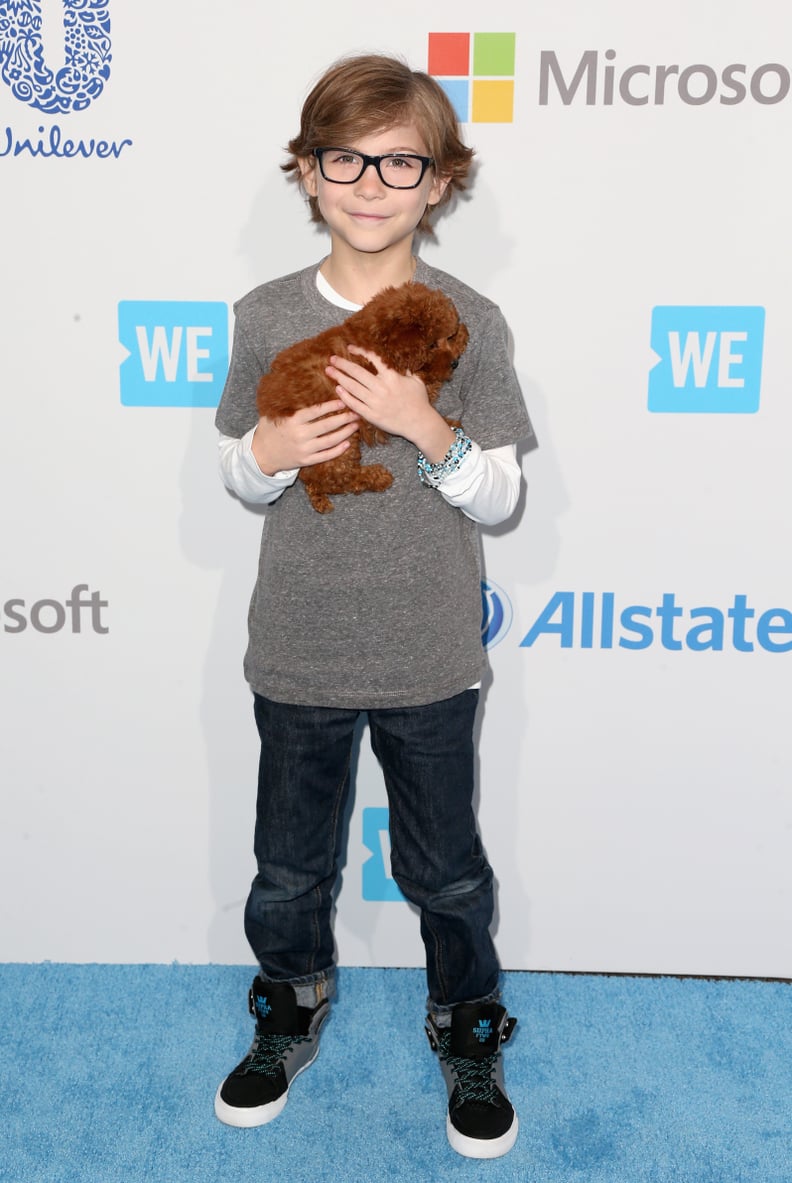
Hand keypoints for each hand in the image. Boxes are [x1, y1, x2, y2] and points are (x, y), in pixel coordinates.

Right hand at [251, 399, 359, 475]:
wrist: (261, 455)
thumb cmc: (268, 430)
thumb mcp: (273, 413)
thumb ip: (286, 403)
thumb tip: (295, 382)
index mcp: (292, 421)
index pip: (316, 411)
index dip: (331, 406)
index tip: (343, 401)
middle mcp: (300, 435)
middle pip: (327, 426)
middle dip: (344, 418)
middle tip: (356, 412)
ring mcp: (304, 449)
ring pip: (330, 441)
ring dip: (345, 433)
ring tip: (355, 425)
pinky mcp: (306, 461)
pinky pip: (325, 456)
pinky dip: (338, 450)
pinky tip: (347, 443)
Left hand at [326, 348, 453, 458]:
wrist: (419, 423)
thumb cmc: (419, 402)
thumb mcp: (416, 381)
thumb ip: (406, 371)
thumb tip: (400, 364)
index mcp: (392, 377)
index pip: (373, 359)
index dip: (360, 352)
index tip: (350, 348)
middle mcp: (381, 388)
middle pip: (357, 372)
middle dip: (342, 364)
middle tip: (332, 359)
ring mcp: (375, 402)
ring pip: (353, 387)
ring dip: (340, 378)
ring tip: (330, 371)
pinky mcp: (372, 415)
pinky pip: (355, 404)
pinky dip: (345, 397)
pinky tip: (338, 390)